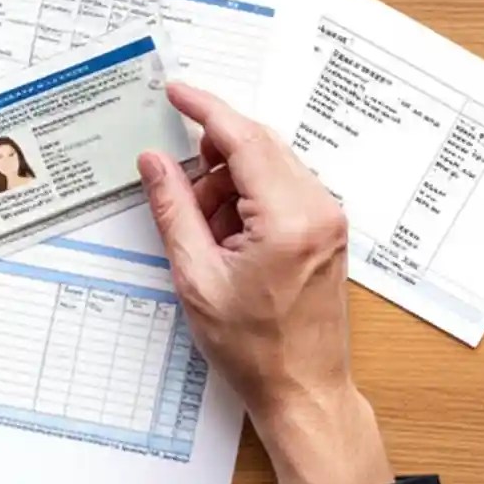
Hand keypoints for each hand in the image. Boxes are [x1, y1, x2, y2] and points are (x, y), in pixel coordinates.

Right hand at [139, 83, 393, 483]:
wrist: (304, 391)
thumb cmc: (255, 349)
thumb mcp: (197, 278)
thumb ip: (174, 210)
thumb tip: (155, 162)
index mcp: (288, 218)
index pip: (244, 138)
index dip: (204, 109)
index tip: (176, 92)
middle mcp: (318, 209)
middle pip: (258, 145)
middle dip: (212, 159)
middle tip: (180, 192)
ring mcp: (328, 218)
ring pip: (267, 166)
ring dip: (228, 184)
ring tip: (205, 236)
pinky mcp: (327, 229)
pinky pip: (281, 189)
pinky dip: (247, 200)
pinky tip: (227, 238)